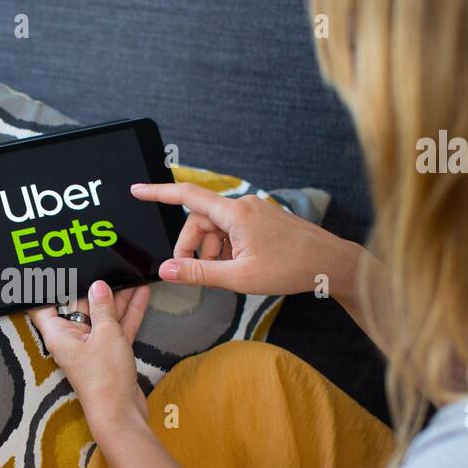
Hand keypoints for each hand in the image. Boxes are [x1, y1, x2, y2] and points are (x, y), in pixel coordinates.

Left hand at [28, 281, 151, 436]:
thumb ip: (103, 307)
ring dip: (116, 297)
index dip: (46, 286)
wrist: (121, 413)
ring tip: (129, 272)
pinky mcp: (109, 353)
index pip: (43, 305)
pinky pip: (117, 327)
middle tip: (104, 263)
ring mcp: (91, 346)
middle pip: (78, 304)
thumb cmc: (105, 379)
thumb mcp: (107, 334)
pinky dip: (128, 312)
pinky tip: (140, 294)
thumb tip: (99, 286)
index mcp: (59, 333)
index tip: (54, 268)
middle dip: (92, 285)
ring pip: (102, 315)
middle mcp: (72, 338)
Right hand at [129, 182, 361, 299]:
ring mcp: (254, 211)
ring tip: (229, 273)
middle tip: (195, 273)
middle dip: (193, 246)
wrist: (330, 263)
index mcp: (234, 213)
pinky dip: (228, 249)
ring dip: (213, 251)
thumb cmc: (290, 268)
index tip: (137, 190)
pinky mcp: (262, 219)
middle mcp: (243, 205)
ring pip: (217, 228)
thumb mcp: (239, 277)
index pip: (187, 196)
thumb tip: (167, 270)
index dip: (158, 193)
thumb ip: (199, 273)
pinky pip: (233, 230)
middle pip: (200, 220)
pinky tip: (241, 267)